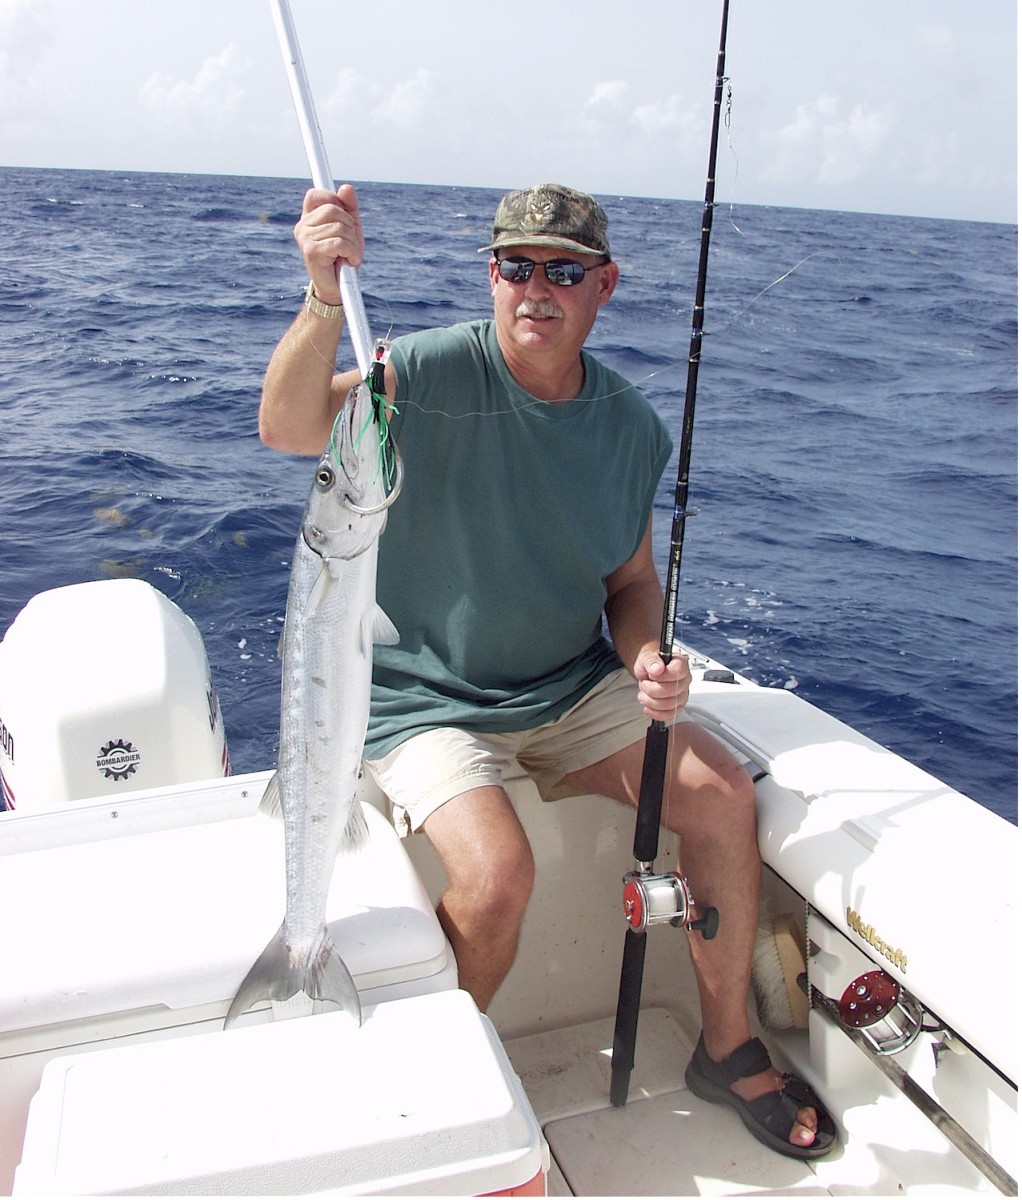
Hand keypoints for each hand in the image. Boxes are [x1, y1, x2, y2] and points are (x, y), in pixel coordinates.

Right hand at [294, 183, 364, 304]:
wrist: (337, 289)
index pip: (315, 194)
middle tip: (350, 243)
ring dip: (352, 243)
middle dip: (350, 226)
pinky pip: (339, 242)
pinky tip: (348, 261)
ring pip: (339, 227)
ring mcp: (304, 238)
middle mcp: (303, 226)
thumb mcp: (351, 229)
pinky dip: (351, 252)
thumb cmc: (343, 258)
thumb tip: (346, 187)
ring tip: (349, 255)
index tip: (345, 217)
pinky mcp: (311, 251)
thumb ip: (349, 208)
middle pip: (333, 209)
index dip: (333, 199)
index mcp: (308, 218)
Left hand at [634, 651, 690, 721]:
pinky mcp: (678, 706)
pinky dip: (656, 713)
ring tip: (645, 694)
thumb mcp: (646, 657)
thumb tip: (657, 668)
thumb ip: (651, 660)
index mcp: (681, 664)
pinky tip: (648, 707)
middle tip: (645, 684)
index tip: (651, 675)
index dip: (661, 676)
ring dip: (651, 701)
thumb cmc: (651, 664)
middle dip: (651, 689)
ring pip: (669, 704)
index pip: (677, 672)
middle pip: (671, 691)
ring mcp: (683, 694)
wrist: (648, 672)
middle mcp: (685, 680)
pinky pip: (670, 715)